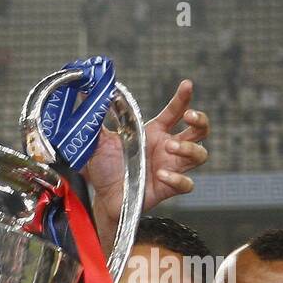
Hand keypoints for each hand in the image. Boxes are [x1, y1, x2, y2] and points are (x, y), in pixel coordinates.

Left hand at [84, 79, 209, 231]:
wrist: (102, 197)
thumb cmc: (104, 169)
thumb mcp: (99, 142)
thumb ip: (96, 121)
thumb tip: (83, 95)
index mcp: (154, 132)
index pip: (176, 112)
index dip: (183, 98)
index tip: (186, 85)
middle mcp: (167, 148)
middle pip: (200, 131)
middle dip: (199, 121)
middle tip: (188, 117)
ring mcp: (171, 168)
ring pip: (199, 155)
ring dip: (188, 149)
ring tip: (169, 148)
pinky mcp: (168, 188)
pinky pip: (186, 183)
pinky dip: (178, 178)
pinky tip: (161, 174)